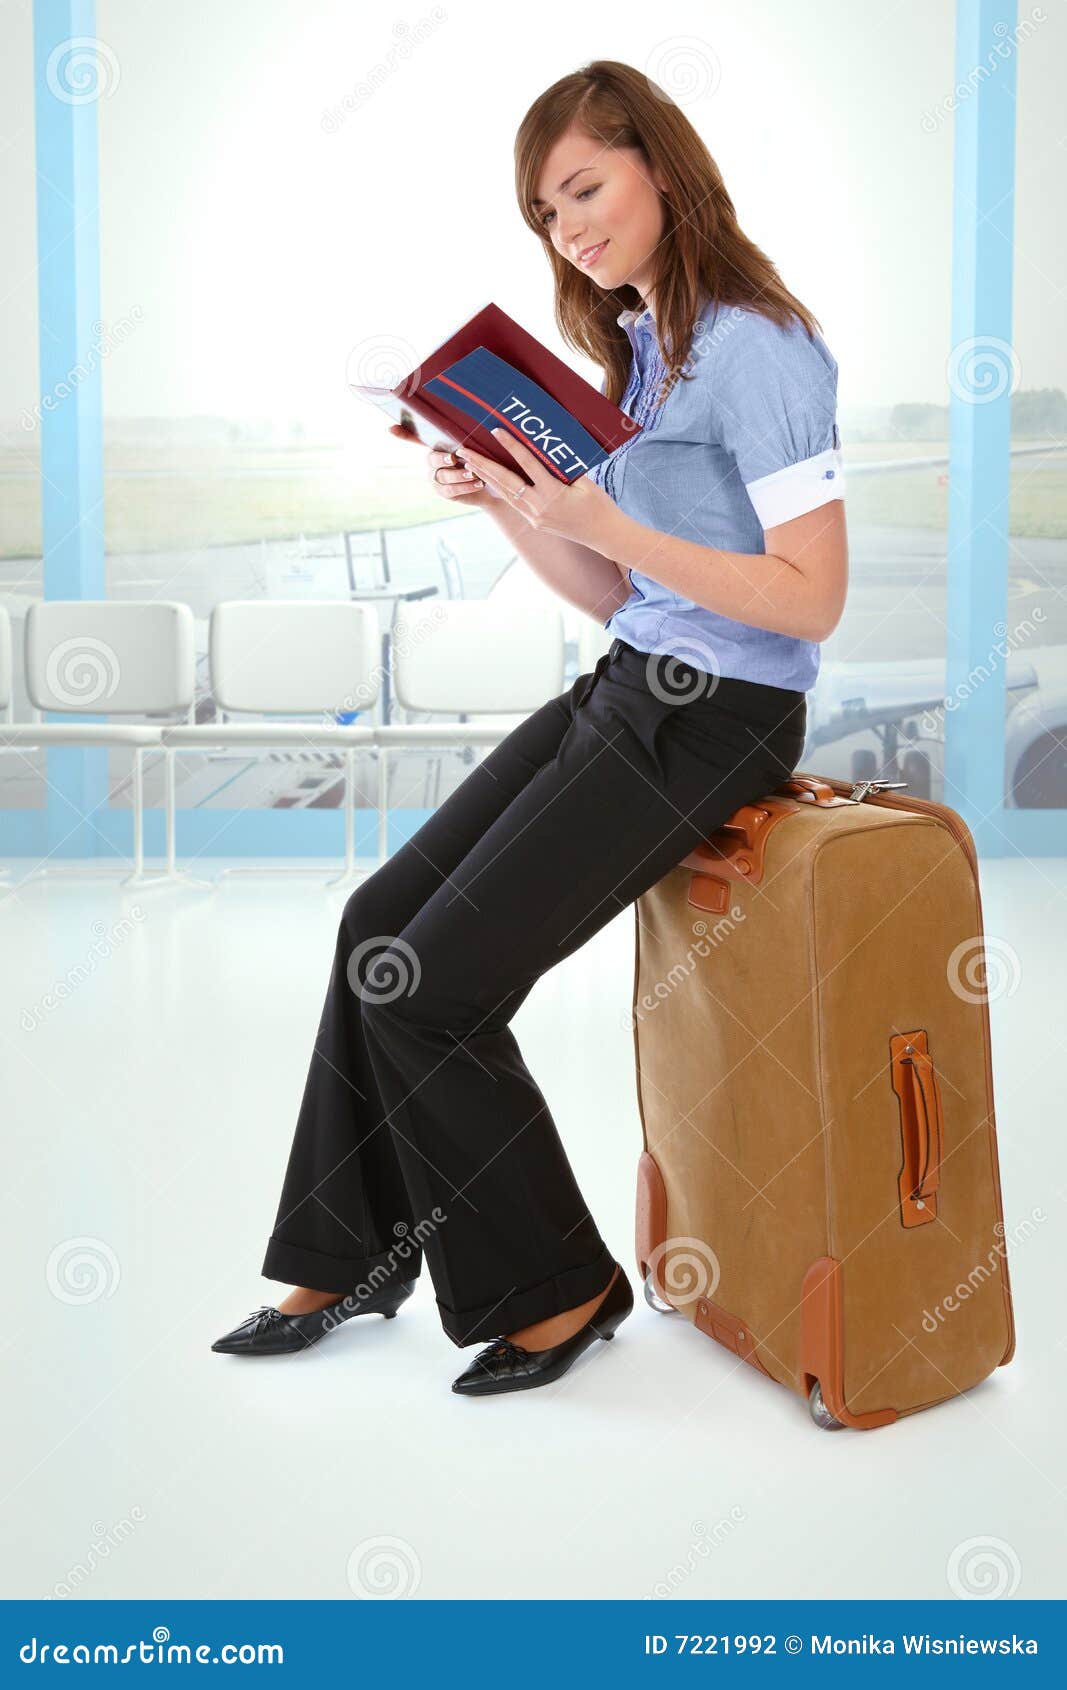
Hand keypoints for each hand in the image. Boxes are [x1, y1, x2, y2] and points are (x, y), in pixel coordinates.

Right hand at [387, 423, 497, 509]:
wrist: (487, 482)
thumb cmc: (479, 458)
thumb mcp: (475, 444)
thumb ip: (471, 436)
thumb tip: (483, 419)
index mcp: (435, 445)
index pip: (415, 437)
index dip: (402, 433)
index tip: (390, 429)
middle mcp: (431, 461)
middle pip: (432, 459)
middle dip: (442, 458)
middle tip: (454, 458)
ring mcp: (435, 478)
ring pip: (444, 476)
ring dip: (459, 475)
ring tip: (474, 473)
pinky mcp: (444, 492)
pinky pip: (452, 490)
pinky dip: (466, 486)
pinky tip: (479, 482)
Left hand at [456, 426, 620, 551]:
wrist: (603, 534)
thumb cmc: (598, 504)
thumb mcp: (584, 481)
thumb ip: (563, 466)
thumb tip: (547, 446)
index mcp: (553, 494)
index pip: (528, 464)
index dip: (512, 446)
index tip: (496, 430)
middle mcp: (539, 508)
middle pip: (505, 482)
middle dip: (483, 465)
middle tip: (464, 451)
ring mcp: (534, 517)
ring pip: (505, 494)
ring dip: (486, 477)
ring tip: (468, 463)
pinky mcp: (534, 522)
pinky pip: (514, 502)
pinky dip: (500, 489)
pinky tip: (489, 478)